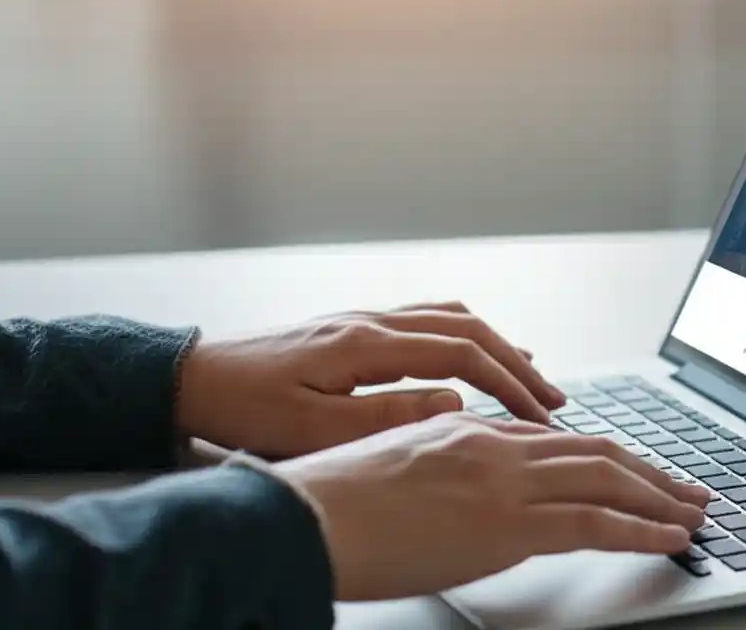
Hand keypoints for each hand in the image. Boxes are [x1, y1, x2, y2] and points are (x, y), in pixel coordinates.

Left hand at [176, 302, 564, 457]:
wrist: (193, 379)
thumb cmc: (244, 410)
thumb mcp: (313, 427)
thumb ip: (386, 414)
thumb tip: (454, 398)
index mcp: (367, 344)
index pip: (462, 353)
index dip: (509, 383)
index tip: (539, 415)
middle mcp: (372, 321)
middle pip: (468, 328)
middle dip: (517, 364)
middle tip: (553, 400)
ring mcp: (363, 319)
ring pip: (450, 318)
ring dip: (496, 345)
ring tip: (530, 376)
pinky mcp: (352, 328)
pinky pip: (425, 319)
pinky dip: (464, 334)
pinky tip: (473, 351)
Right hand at [274, 412, 710, 599]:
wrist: (301, 519)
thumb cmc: (330, 503)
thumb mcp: (394, 466)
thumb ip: (444, 463)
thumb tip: (472, 483)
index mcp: (467, 428)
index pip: (556, 438)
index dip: (604, 454)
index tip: (633, 470)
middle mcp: (494, 443)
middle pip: (594, 449)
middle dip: (648, 470)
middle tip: (685, 487)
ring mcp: (505, 480)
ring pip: (606, 477)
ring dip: (659, 495)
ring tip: (693, 512)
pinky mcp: (508, 523)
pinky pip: (595, 520)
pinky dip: (642, 527)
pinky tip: (669, 537)